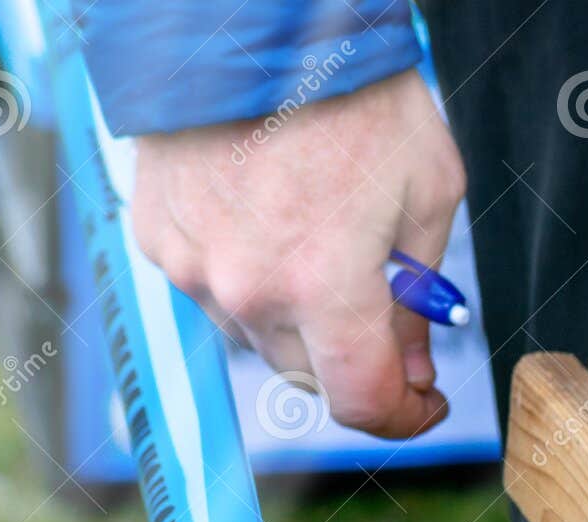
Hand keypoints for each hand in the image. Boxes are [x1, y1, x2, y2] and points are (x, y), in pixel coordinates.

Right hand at [131, 69, 465, 437]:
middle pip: (313, 378)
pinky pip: (216, 293)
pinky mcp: (159, 239)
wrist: (254, 20)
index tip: (424, 402)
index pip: (361, 401)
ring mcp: (194, 268)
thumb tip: (414, 364)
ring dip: (303, 324)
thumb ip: (419, 298)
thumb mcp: (428, 194)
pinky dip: (253, 282)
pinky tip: (278, 228)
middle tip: (393, 320)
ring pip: (262, 340)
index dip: (403, 416)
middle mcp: (249, 291)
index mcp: (324, 285)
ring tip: (330, 250)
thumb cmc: (354, 93)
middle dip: (358, 361)